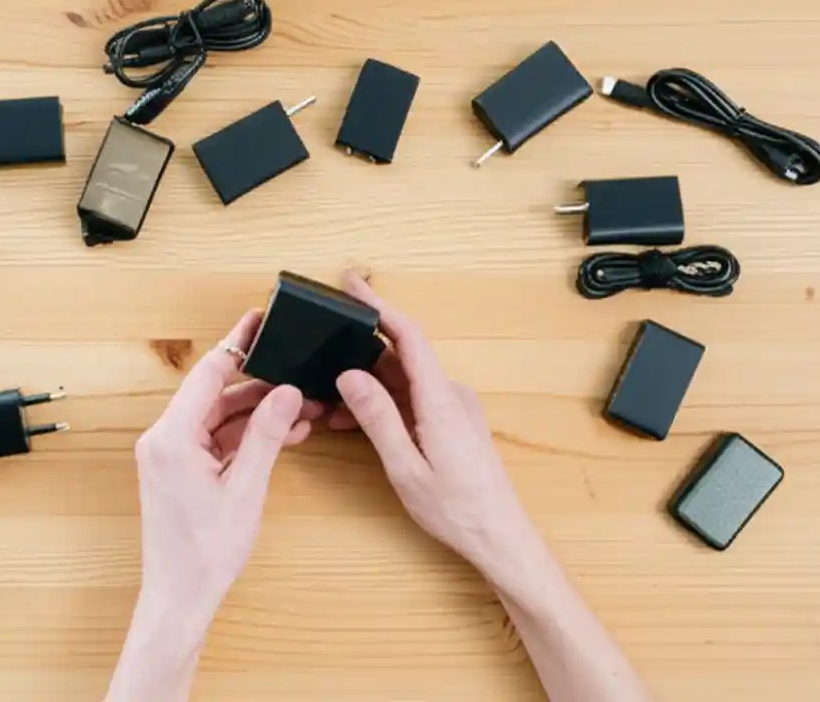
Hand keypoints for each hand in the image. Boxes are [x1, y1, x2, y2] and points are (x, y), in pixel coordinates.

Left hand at [135, 310, 322, 610]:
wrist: (181, 597)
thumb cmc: (204, 553)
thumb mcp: (245, 490)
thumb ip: (266, 436)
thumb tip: (286, 392)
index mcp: (171, 437)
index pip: (209, 373)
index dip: (238, 343)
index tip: (261, 318)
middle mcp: (164, 440)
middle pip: (218, 395)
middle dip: (261, 387)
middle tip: (300, 374)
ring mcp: (171, 455)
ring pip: (221, 419)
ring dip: (259, 416)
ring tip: (302, 410)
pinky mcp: (181, 470)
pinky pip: (217, 441)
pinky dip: (247, 438)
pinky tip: (283, 434)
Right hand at [329, 272, 534, 579]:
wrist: (499, 536)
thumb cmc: (456, 509)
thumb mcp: (406, 468)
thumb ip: (377, 418)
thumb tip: (349, 375)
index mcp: (440, 401)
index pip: (407, 336)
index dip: (378, 306)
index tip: (351, 285)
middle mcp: (450, 395)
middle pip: (400, 356)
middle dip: (358, 353)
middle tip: (320, 353)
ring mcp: (453, 407)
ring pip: (402, 380)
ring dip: (367, 385)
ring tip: (327, 402)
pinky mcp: (452, 421)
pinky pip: (412, 398)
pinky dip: (383, 403)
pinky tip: (355, 420)